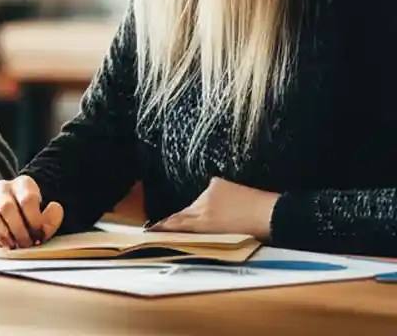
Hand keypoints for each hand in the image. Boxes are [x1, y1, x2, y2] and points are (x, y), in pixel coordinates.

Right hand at [0, 176, 63, 248]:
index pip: (28, 199)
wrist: (11, 221)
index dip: (34, 221)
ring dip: (3, 234)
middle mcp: (2, 187)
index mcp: (23, 184)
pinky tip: (1, 242)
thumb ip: (52, 218)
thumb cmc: (30, 221)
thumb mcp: (45, 220)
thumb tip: (55, 207)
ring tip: (14, 245)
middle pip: (8, 207)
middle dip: (19, 230)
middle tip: (26, 244)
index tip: (39, 236)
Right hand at [148, 177, 278, 239]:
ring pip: (195, 204)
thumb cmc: (253, 233)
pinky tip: (220, 205)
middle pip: (182, 213)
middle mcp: (201, 207)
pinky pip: (207, 193)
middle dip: (175, 220)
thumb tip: (188, 235)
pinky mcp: (216, 185)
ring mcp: (208, 195)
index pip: (176, 223)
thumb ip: (202, 236)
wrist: (272, 215)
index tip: (152, 229)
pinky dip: (210, 199)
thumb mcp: (223, 241)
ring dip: (197, 211)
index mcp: (202, 223)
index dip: (163, 226)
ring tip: (208, 220)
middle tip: (167, 226)